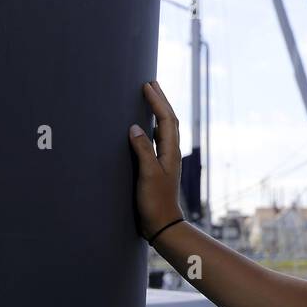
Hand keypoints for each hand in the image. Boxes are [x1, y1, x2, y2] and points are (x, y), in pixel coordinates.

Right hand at [128, 80, 184, 240]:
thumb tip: (134, 127)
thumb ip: (143, 150)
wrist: (162, 223)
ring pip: (164, 128)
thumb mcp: (148, 174)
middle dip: (161, 100)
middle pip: (168, 119)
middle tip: (151, 83)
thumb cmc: (155, 201)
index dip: (158, 101)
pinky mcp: (158, 166)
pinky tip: (145, 126)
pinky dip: (152, 126)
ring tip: (149, 97)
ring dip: (158, 111)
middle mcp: (171, 152)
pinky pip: (157, 139)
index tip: (147, 85)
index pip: (166, 119)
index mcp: (171, 151)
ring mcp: (165, 158)